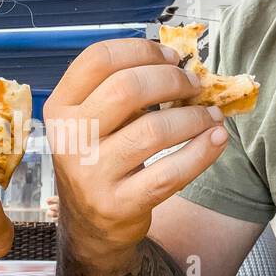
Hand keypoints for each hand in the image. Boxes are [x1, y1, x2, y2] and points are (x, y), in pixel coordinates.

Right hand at [44, 38, 227, 257]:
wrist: (90, 226)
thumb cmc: (100, 159)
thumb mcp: (95, 122)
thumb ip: (123, 92)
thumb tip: (179, 64)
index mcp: (60, 108)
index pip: (98, 59)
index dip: (142, 50)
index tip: (171, 56)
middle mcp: (70, 138)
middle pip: (126, 88)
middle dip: (172, 79)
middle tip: (195, 85)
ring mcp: (92, 174)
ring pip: (153, 130)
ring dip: (193, 117)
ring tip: (210, 115)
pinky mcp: (119, 204)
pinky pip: (170, 172)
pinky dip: (201, 151)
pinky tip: (216, 139)